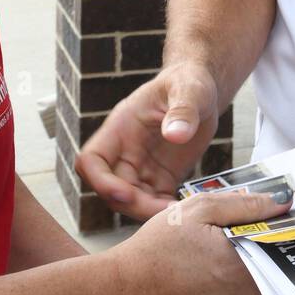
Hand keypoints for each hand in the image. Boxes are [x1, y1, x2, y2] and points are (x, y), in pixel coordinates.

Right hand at [75, 61, 220, 219]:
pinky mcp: (160, 177)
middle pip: (110, 188)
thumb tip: (175, 134)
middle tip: (163, 210)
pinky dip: (164, 210)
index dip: (100, 181)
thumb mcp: (189, 90)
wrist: (203, 91)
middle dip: (132, 204)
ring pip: (131, 200)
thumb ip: (183, 110)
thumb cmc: (189, 82)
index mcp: (120, 127)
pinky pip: (154, 201)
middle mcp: (124, 150)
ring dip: (148, 212)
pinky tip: (185, 209)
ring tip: (179, 212)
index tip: (125, 192)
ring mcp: (141, 166)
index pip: (91, 160)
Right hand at [109, 188, 293, 294]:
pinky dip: (229, 280)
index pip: (280, 239)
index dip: (274, 221)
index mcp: (246, 266)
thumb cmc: (157, 251)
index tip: (265, 211)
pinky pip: (240, 294)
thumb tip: (282, 202)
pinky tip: (204, 269)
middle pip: (269, 258)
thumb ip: (245, 204)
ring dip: (241, 260)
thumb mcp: (199, 209)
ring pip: (254, 276)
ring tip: (209, 248)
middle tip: (227, 228)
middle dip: (254, 239)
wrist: (125, 294)